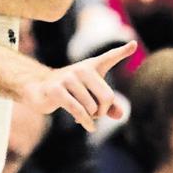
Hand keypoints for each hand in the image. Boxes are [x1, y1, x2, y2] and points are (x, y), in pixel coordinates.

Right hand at [21, 40, 136, 132]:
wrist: (39, 88)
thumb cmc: (70, 91)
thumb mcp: (91, 95)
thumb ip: (109, 105)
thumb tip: (121, 115)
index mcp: (92, 66)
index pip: (110, 57)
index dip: (123, 51)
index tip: (134, 45)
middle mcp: (82, 69)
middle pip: (107, 97)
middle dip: (103, 112)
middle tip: (94, 114)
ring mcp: (69, 78)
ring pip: (92, 108)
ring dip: (90, 117)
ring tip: (82, 114)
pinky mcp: (57, 90)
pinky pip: (78, 111)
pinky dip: (86, 122)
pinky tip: (88, 127)